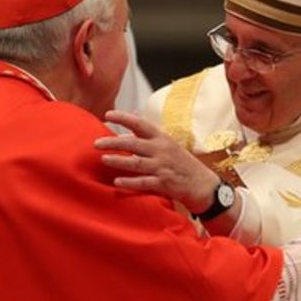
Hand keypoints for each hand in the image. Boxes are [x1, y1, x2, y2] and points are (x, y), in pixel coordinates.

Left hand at [94, 110, 220, 213]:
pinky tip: (117, 181)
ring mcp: (162, 167)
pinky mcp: (164, 184)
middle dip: (113, 142)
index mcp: (162, 138)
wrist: (204, 185)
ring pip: (136, 163)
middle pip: (134, 144)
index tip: (107, 115)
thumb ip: (150, 132)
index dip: (123, 118)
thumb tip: (133, 115)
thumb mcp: (169, 143)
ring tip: (103, 159)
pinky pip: (143, 182)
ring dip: (119, 161)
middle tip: (96, 143)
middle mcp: (161, 151)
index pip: (140, 124)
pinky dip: (130, 182)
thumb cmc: (183, 163)